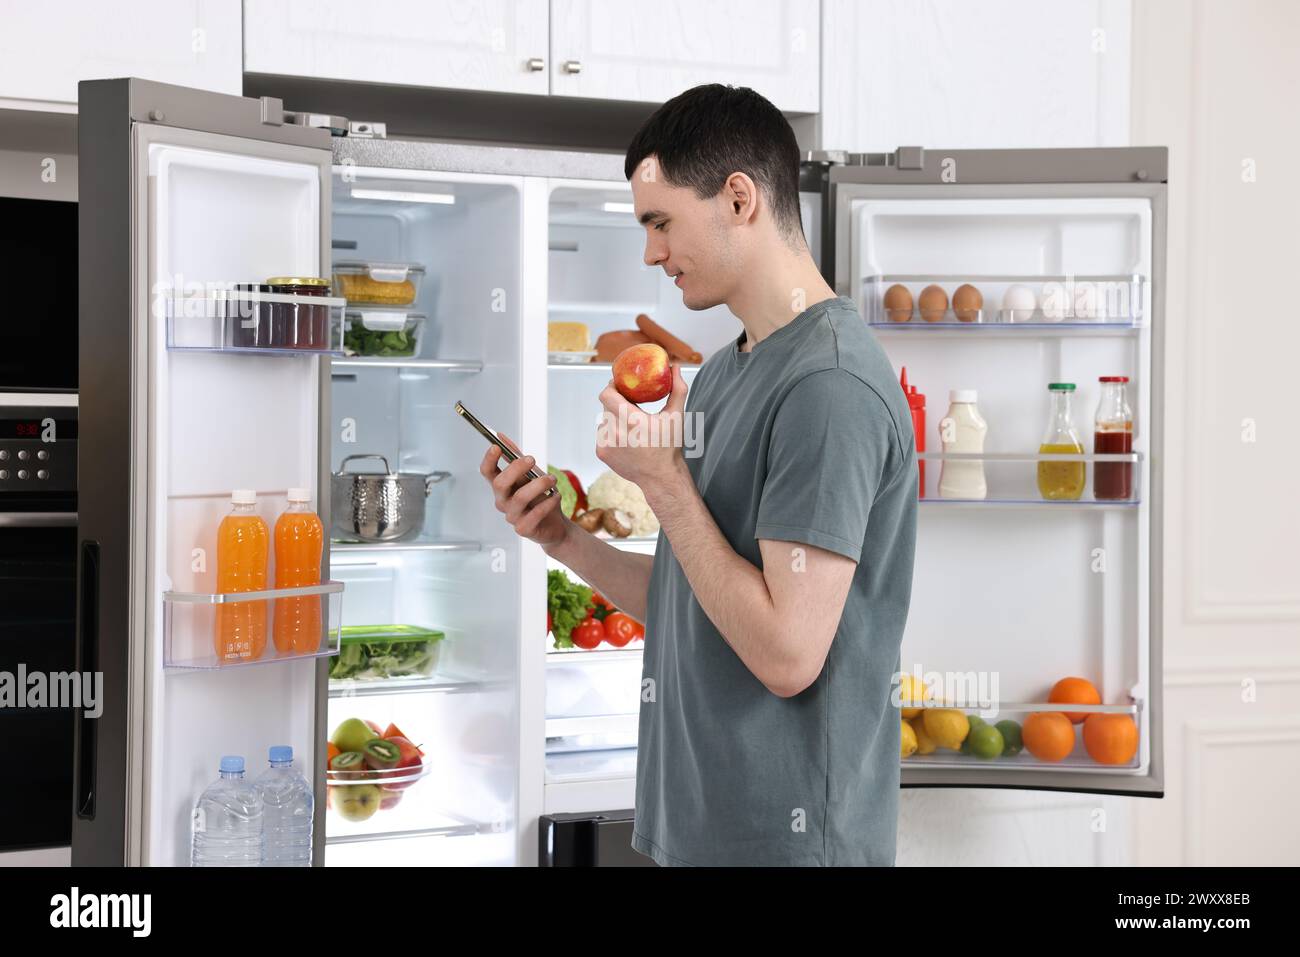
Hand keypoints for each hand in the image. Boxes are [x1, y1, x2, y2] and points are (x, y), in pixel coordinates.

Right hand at [479, 432, 567, 548]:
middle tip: (532, 460)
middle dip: (516, 469)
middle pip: (500, 484)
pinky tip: (556, 496)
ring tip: (552, 479)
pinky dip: (548, 502)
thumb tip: (501, 436)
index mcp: (502, 487)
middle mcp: (503, 501)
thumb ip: (516, 457)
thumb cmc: (541, 498)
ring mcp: (512, 516)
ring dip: (539, 484)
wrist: (556, 524)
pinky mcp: (524, 529)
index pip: (487, 472)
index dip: (489, 459)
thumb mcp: (530, 474)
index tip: (496, 446)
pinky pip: (535, 513)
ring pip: (520, 497)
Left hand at [595, 362, 688, 493]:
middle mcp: (615, 432)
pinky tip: (626, 438)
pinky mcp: (601, 452)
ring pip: (604, 419)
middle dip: (616, 401)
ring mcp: (606, 443)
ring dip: (614, 417)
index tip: (621, 385)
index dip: (611, 386)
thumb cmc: (669, 447)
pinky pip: (602, 433)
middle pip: (606, 405)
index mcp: (632, 421)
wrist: (661, 477)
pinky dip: (612, 431)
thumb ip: (677, 389)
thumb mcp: (676, 416)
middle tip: (629, 402)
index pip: (607, 394)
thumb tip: (675, 367)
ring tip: (630, 424)